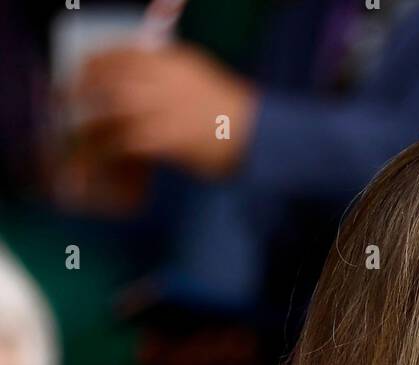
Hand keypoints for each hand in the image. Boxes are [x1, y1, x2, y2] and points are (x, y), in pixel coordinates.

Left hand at [64, 43, 259, 179]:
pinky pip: (123, 143)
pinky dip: (107, 154)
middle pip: (107, 78)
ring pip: (108, 112)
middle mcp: (161, 78)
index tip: (79, 74)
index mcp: (170, 60)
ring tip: (76, 144)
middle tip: (65, 105)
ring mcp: (161, 107)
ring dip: (88, 128)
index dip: (93, 63)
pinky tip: (100, 164)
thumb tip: (137, 84)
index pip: (120, 52)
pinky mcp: (163, 138)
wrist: (259, 136)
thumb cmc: (232, 114)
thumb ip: (168, 76)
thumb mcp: (199, 78)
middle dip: (80, 90)